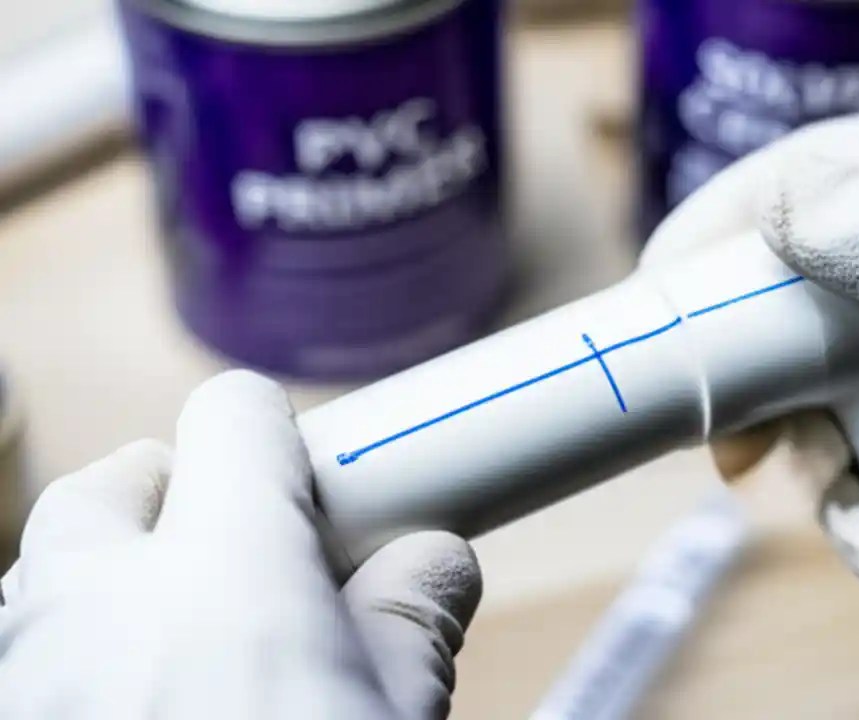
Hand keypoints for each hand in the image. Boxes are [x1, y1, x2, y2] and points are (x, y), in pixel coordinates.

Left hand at [0, 371, 480, 718]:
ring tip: (186, 644)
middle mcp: (98, 600)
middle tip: (242, 558)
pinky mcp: (3, 711)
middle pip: (115, 483)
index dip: (283, 438)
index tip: (320, 481)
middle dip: (174, 500)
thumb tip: (435, 562)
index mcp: (225, 568)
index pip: (236, 415)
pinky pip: (26, 654)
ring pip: (49, 573)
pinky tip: (134, 704)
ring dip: (113, 583)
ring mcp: (27, 667)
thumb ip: (415, 617)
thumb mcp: (397, 717)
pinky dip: (77, 662)